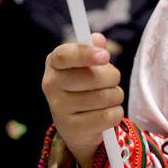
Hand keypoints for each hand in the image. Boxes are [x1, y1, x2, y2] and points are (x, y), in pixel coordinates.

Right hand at [41, 31, 124, 167]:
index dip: (86, 54)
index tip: (105, 56)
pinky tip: (107, 113)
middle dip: (112, 77)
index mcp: (54, 63)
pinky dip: (115, 113)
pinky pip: (108, 116)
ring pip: (105, 97)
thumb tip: (97, 39)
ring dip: (115, 96)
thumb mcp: (86, 66)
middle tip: (111, 81)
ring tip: (108, 98)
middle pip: (93, 77)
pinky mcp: (72, 128)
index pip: (65, 55)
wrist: (75, 125)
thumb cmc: (83, 87)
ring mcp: (59, 108)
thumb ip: (93, 50)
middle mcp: (51, 85)